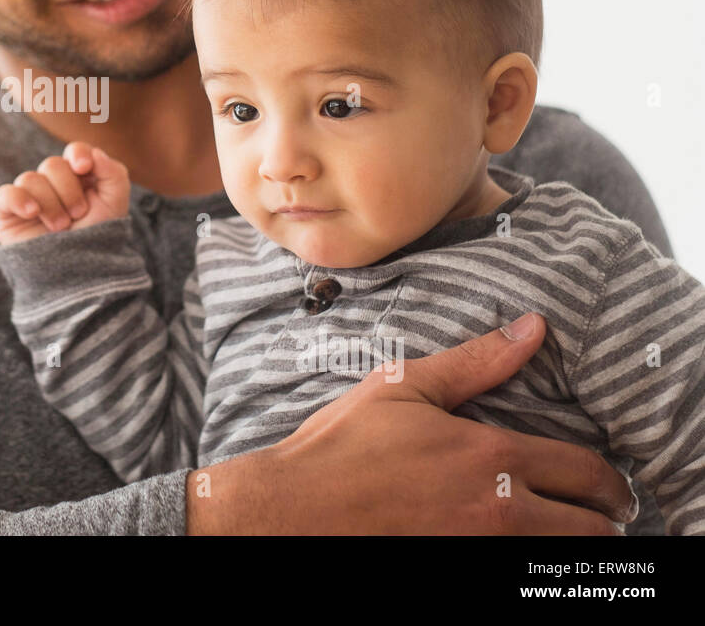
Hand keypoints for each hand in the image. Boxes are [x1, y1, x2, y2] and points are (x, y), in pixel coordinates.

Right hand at [0, 142, 130, 244]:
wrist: (79, 274)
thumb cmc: (97, 238)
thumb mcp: (115, 204)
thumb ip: (113, 171)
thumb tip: (91, 153)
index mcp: (78, 178)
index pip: (74, 151)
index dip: (78, 153)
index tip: (84, 168)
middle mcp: (52, 184)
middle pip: (52, 165)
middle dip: (68, 190)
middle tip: (78, 215)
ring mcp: (28, 197)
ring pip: (30, 179)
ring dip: (50, 204)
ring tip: (59, 228)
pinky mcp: (7, 212)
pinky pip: (5, 193)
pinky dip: (19, 199)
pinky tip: (32, 213)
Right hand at [186, 313, 636, 533]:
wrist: (295, 512)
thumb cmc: (342, 448)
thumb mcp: (402, 389)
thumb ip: (475, 363)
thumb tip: (531, 328)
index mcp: (490, 457)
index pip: (587, 473)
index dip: (611, 484)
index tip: (611, 489)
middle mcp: (498, 511)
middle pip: (592, 530)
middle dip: (605, 521)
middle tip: (601, 517)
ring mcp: (480, 551)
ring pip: (564, 561)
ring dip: (572, 546)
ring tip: (562, 533)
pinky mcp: (463, 573)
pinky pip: (523, 578)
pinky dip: (531, 565)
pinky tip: (518, 546)